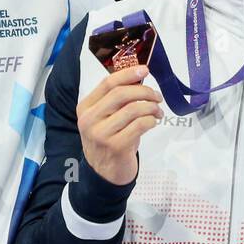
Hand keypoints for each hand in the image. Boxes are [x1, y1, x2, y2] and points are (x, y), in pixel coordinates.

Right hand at [78, 64, 162, 185]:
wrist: (104, 173)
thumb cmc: (109, 139)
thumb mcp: (106, 118)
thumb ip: (116, 100)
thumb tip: (139, 77)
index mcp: (86, 108)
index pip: (107, 83)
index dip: (128, 74)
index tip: (145, 70)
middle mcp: (90, 119)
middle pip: (121, 94)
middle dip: (144, 91)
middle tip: (157, 96)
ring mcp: (101, 134)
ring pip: (133, 109)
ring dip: (151, 107)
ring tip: (157, 112)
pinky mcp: (116, 146)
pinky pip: (140, 125)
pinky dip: (151, 121)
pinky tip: (152, 123)